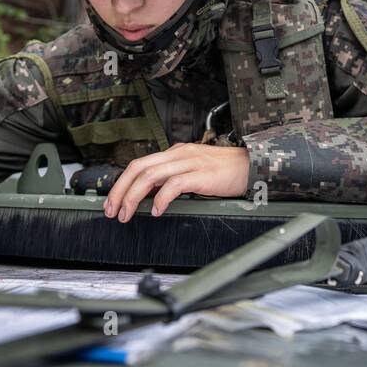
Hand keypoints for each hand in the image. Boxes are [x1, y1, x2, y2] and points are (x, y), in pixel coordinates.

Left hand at [104, 144, 248, 221]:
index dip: (122, 183)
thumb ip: (173, 178)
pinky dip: (161, 199)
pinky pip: (174, 185)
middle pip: (139, 168)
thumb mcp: (195, 170)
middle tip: (112, 209)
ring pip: (151, 176)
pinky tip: (157, 211)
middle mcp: (179, 154)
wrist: (253, 166)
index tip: (113, 201)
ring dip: (134, 196)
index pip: (140, 164)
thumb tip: (149, 194)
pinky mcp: (201, 175)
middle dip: (121, 189)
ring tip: (127, 214)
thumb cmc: (227, 171)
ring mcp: (190, 163)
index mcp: (176, 153)